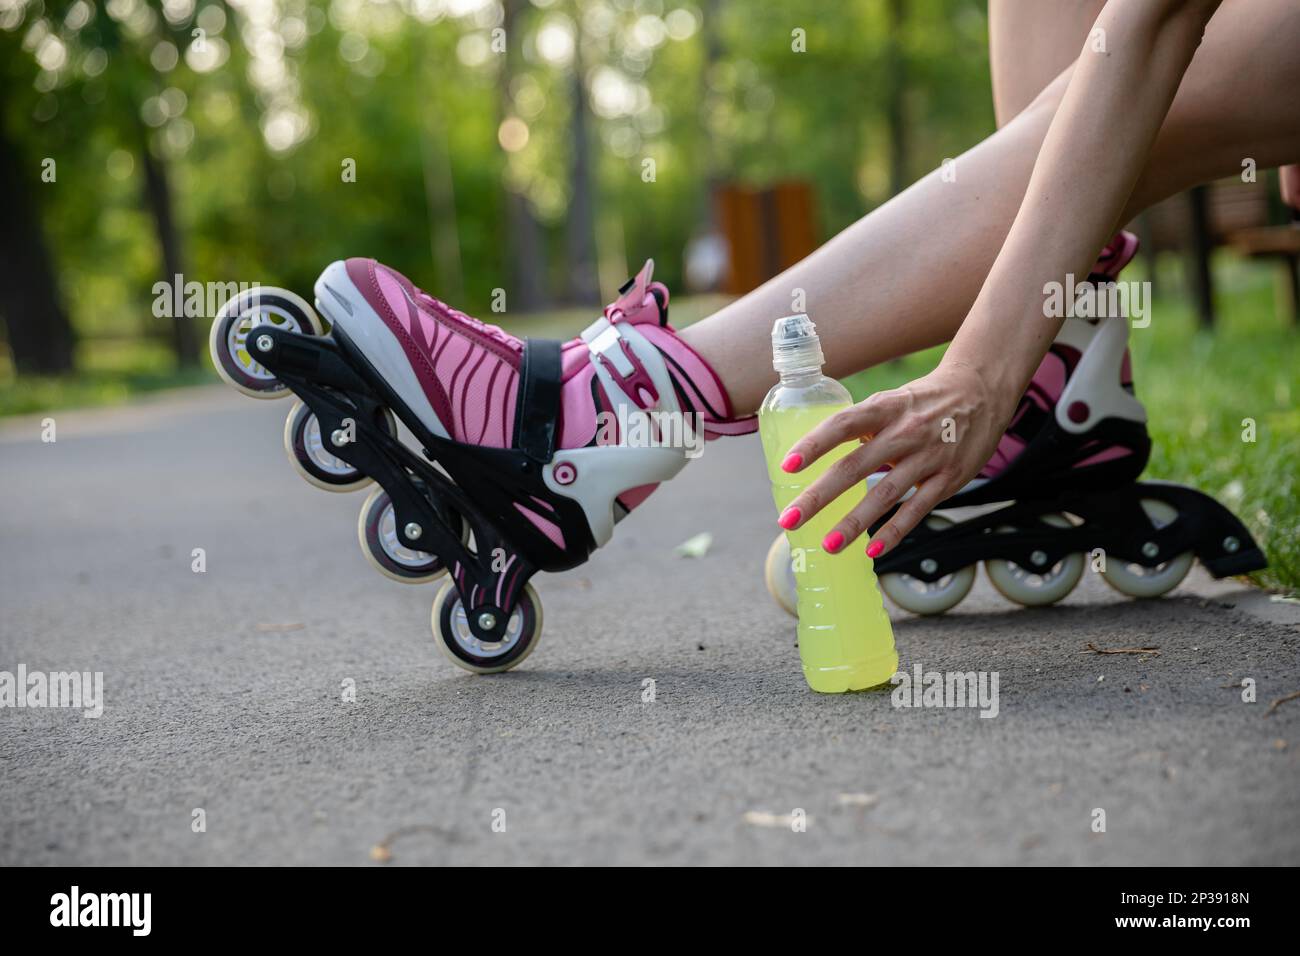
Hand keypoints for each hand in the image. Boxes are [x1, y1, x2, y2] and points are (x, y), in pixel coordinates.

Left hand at [776, 360, 1015, 556]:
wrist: (982, 391)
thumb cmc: (923, 401)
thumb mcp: (890, 402)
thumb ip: (860, 426)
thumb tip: (819, 452)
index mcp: (884, 408)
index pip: (842, 425)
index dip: (813, 445)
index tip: (787, 466)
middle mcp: (904, 432)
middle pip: (854, 467)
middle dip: (819, 496)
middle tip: (789, 520)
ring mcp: (928, 457)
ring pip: (885, 495)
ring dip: (854, 523)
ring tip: (828, 545)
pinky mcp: (948, 479)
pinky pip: (917, 510)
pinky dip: (894, 532)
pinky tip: (873, 552)